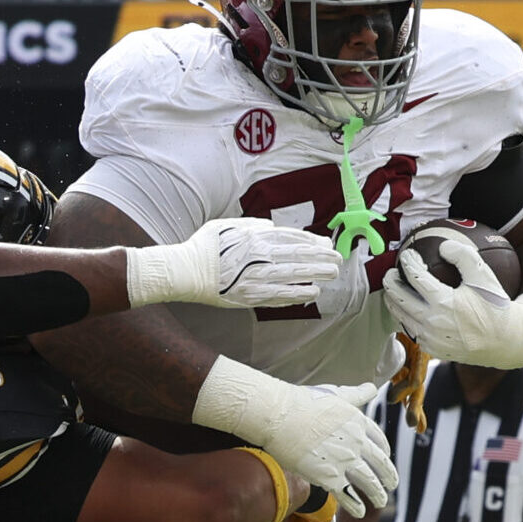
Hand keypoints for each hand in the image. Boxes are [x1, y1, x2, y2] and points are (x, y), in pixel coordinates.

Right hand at [127, 219, 344, 310]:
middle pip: (298, 257)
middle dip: (321, 259)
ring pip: (293, 277)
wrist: (185, 273)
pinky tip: (311, 294)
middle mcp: (259, 257)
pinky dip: (296, 295)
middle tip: (337, 261)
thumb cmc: (203, 247)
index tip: (326, 244)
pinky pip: (279, 297)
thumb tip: (271, 226)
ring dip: (315, 277)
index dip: (312, 242)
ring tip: (330, 276)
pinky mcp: (250, 297)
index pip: (291, 238)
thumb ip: (251, 224)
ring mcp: (256, 279)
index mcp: (255, 238)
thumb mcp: (226, 225)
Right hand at [256, 380, 395, 517]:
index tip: (386, 458)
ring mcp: (344, 461)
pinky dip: (356, 506)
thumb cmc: (302, 402)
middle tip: (392, 484)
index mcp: (359, 422)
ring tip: (381, 501)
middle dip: (389, 476)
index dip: (385, 451)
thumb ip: (356, 394)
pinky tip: (361, 512)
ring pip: (369, 482)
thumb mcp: (335, 394)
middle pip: (380, 463)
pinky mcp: (328, 477)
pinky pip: (348, 496)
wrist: (280, 416)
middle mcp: (357, 442)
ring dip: (378, 494)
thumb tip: (371, 387)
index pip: (380, 440)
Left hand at [383, 234, 522, 369]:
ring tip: (392, 289)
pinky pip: (412, 330)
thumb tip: (443, 246)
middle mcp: (433, 323)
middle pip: (398, 299)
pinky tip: (408, 309)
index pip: (415, 278)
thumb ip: (463, 256)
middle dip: (390, 282)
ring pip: (401, 317)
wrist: (507, 341)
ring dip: (393, 301)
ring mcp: (430, 339)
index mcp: (444, 303)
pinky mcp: (432, 349)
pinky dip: (406, 318)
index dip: (408, 263)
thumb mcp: (484, 276)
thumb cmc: (496, 306)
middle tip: (390, 272)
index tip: (407, 255)